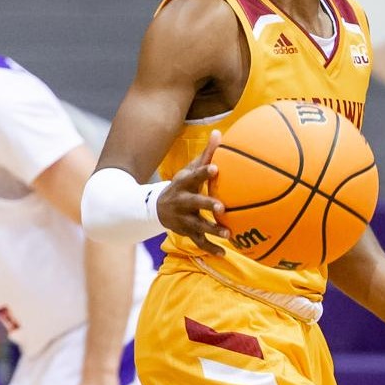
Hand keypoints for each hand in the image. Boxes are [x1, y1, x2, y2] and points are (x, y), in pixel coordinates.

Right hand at [157, 130, 230, 254]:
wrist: (156, 207)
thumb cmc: (183, 185)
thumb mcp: (189, 169)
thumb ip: (206, 154)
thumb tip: (218, 132)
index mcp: (184, 184)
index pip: (194, 176)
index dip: (203, 172)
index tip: (216, 168)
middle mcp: (182, 201)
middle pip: (194, 202)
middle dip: (207, 204)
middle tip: (222, 208)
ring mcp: (183, 218)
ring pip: (197, 224)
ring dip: (212, 229)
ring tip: (228, 234)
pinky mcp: (186, 231)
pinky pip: (198, 241)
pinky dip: (210, 248)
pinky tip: (223, 253)